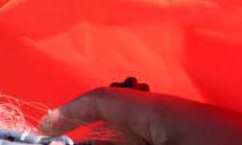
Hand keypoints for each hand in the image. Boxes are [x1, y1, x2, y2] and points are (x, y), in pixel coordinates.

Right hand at [40, 88, 241, 144]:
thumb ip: (122, 144)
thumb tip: (86, 143)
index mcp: (157, 111)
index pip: (100, 100)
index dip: (67, 113)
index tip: (43, 131)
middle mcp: (168, 115)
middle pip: (116, 121)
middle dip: (90, 136)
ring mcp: (186, 129)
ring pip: (138, 134)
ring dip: (114, 142)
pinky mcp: (199, 137)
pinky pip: (157, 138)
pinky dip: (138, 144)